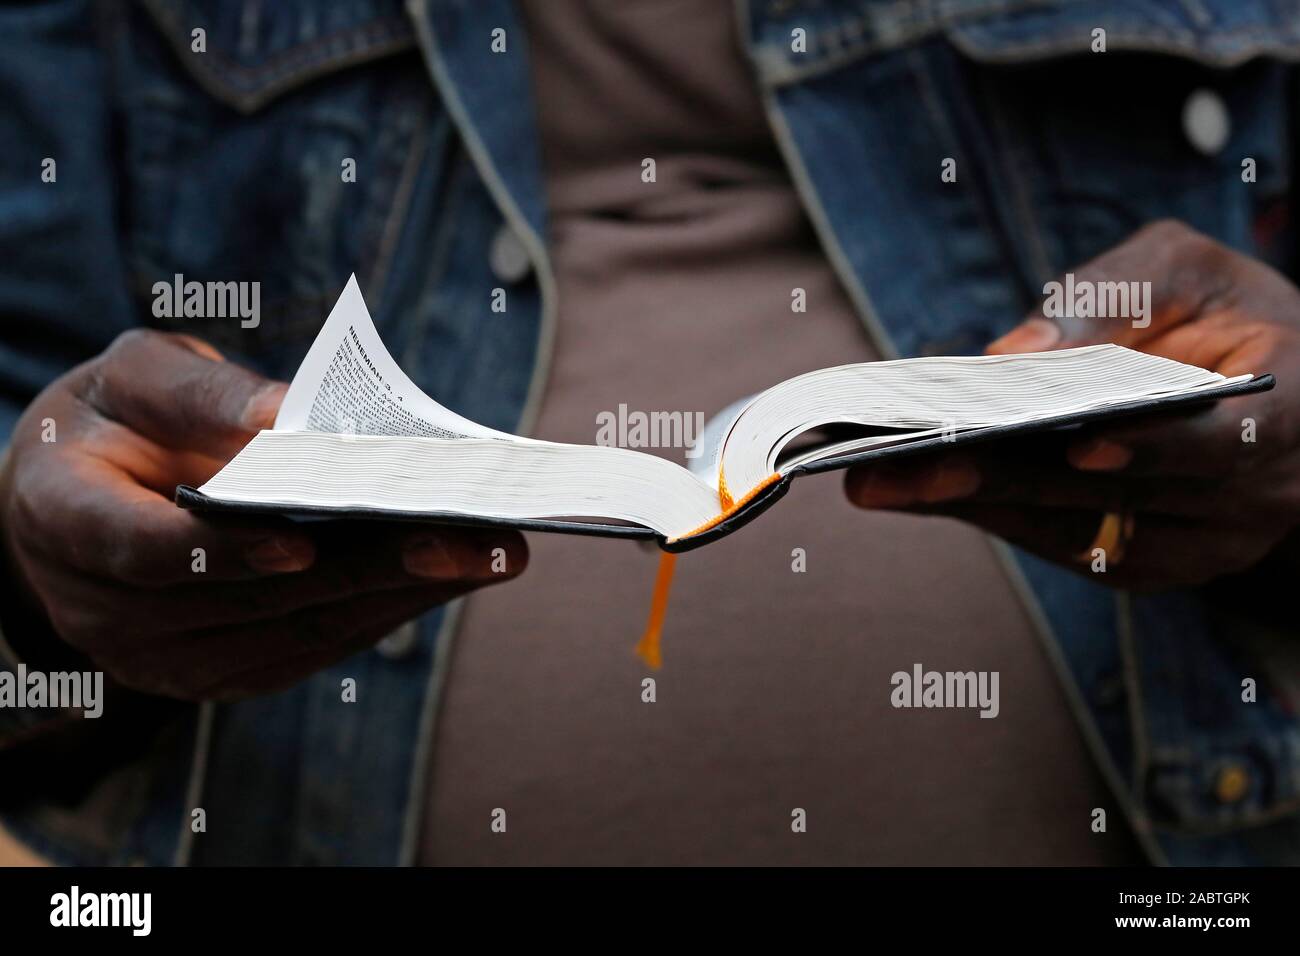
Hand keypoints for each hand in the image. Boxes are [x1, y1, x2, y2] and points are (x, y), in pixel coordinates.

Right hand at [0, 330, 526, 699]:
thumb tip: (295, 419)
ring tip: (488, 553)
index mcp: (62, 518)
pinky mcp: (217, 673)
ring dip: (399, 596)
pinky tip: (450, 576)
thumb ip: (202, 395)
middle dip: (369, 568)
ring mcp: (161, 656)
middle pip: (251, 603)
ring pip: (294, 635)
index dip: (221, 553)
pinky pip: (309, 651)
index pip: (143, 550)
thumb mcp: (135, 376)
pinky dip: (383, 612)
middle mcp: (104, 610)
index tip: (300, 543)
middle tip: (469, 538)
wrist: (82, 495)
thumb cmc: (112, 422)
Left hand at [844, 219, 1299, 589]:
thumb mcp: (1193, 269)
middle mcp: (1253, 500)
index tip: (1077, 446)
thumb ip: (1117, 297)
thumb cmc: (1234, 314)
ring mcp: (1205, 545)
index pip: (1218, 445)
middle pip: (1115, 498)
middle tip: (894, 467)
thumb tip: (1012, 353)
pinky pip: (1069, 546)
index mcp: (1290, 415)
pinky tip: (924, 488)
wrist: (1283, 384)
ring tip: (880, 479)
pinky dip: (996, 514)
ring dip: (974, 507)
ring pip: (1080, 534)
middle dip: (1000, 481)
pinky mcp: (1157, 563)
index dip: (1149, 448)